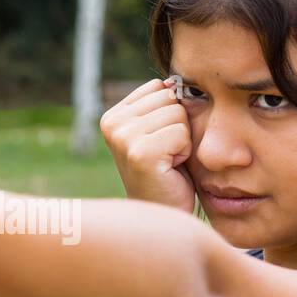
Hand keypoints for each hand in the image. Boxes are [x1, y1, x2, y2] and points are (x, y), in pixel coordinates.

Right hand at [100, 78, 195, 211]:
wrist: (164, 216)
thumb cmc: (168, 173)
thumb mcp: (161, 130)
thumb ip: (164, 102)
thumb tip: (175, 80)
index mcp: (113, 115)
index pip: (159, 87)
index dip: (171, 115)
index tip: (161, 143)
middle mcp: (111, 123)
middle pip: (169, 97)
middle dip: (178, 126)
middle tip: (167, 155)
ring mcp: (123, 138)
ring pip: (178, 113)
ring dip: (183, 140)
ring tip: (169, 161)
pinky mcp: (139, 152)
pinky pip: (181, 132)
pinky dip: (185, 152)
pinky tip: (170, 168)